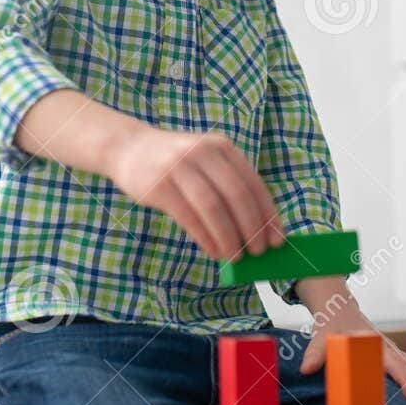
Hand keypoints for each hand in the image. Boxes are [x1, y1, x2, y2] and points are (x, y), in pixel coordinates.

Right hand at [105, 122, 284, 262]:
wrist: (128, 148)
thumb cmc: (174, 163)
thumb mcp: (205, 161)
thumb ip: (227, 186)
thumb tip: (255, 228)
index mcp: (222, 148)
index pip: (254, 184)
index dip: (268, 214)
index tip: (277, 239)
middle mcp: (204, 152)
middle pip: (237, 195)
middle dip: (252, 228)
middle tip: (258, 252)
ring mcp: (180, 167)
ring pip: (214, 208)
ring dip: (229, 237)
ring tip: (236, 256)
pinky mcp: (160, 185)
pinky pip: (189, 217)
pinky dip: (206, 237)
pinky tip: (214, 251)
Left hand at [298, 302, 405, 404]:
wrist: (340, 311)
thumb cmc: (331, 329)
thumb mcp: (321, 340)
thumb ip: (315, 354)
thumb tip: (306, 369)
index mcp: (373, 345)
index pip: (393, 363)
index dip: (404, 380)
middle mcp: (389, 349)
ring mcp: (396, 353)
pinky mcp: (398, 360)